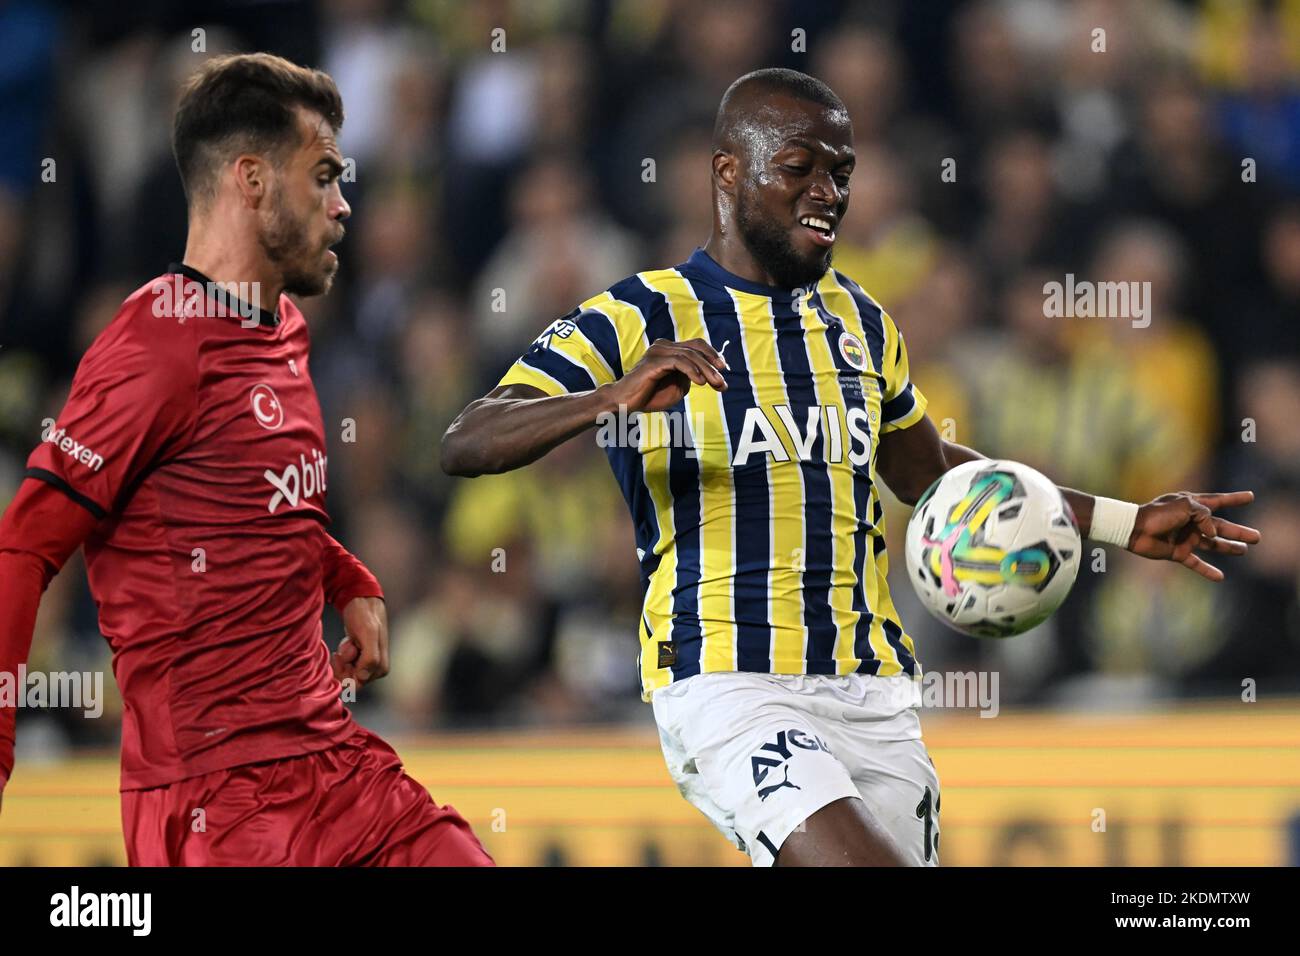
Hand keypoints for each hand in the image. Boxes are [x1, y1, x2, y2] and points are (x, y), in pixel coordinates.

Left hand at [332, 596, 388, 686]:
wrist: (361, 601)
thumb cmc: (365, 615)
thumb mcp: (368, 634)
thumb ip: (369, 657)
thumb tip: (363, 678)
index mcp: (381, 668)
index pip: (356, 685)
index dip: (345, 673)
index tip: (341, 656)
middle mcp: (376, 669)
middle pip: (350, 680)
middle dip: (343, 665)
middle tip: (344, 647)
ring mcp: (368, 663)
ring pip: (347, 672)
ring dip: (343, 658)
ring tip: (348, 642)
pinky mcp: (360, 657)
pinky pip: (346, 665)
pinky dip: (343, 654)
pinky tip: (348, 641)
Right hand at [604, 338, 726, 413]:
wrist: (625, 404)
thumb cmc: (649, 396)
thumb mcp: (677, 388)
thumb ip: (690, 377)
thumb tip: (705, 374)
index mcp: (669, 349)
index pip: (696, 345)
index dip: (712, 355)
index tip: (724, 370)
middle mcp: (663, 346)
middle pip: (695, 348)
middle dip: (713, 365)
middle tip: (723, 382)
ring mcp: (658, 351)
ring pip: (690, 355)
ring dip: (706, 370)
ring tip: (716, 384)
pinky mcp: (654, 361)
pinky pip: (678, 361)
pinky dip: (692, 370)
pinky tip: (700, 382)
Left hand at [1128, 491, 1260, 581]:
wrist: (1134, 529)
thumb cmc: (1158, 513)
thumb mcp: (1185, 506)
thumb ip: (1205, 516)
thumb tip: (1213, 532)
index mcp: (1192, 505)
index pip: (1218, 501)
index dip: (1234, 499)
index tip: (1250, 496)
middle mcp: (1191, 521)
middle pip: (1220, 527)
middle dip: (1238, 531)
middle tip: (1257, 537)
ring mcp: (1185, 537)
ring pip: (1212, 544)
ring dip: (1228, 548)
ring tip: (1244, 550)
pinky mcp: (1177, 552)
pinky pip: (1195, 563)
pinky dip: (1207, 570)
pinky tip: (1220, 577)